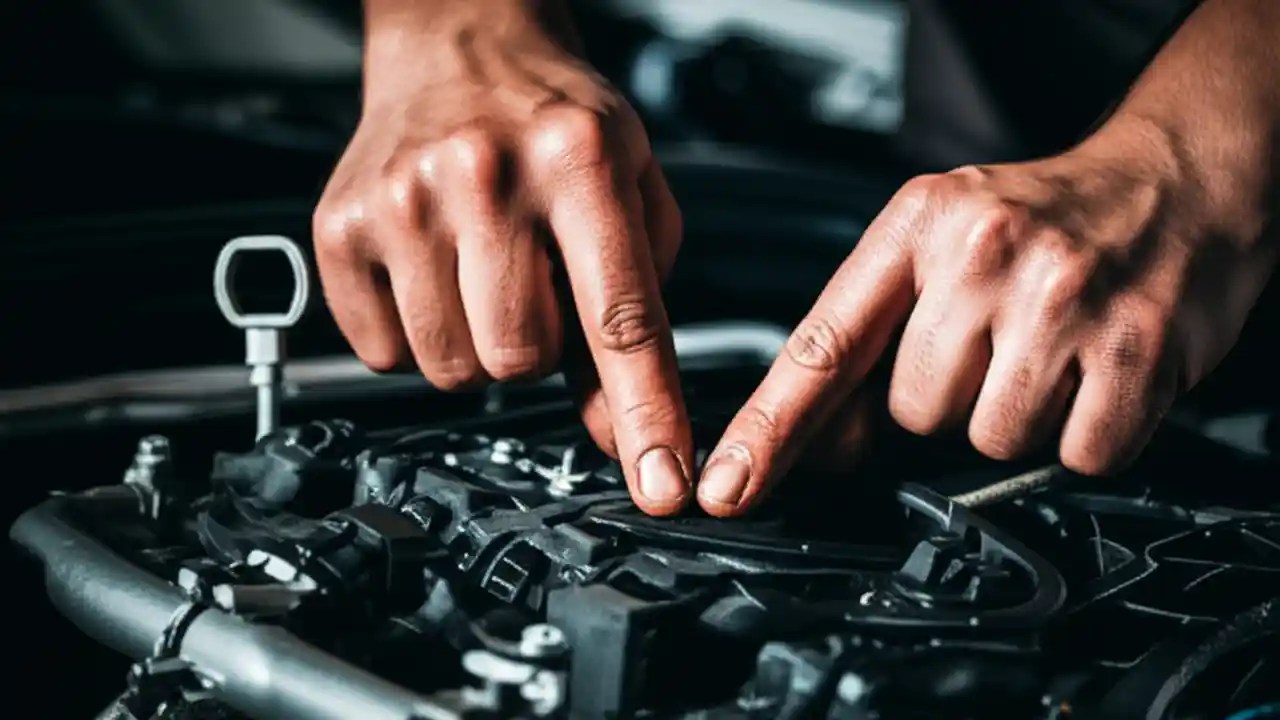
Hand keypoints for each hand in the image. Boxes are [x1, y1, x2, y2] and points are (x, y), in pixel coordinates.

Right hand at [313, 2, 692, 514]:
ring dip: (478, 344)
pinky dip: (416, 335)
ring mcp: (401, 201)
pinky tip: (433, 271)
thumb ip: (640, 310)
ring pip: (451, 368)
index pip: (621, 317)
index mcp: (578, 159)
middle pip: (519, 359)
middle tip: (535, 284)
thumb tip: (623, 429)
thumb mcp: (631, 192)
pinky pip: (383, 353)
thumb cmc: (554, 120)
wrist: (457, 47)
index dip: (648, 412)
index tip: (661, 485)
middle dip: (537, 348)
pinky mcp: (340, 225)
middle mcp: (484, 175)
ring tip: (484, 272)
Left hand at [697, 124, 1278, 515]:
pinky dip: (1089, 432)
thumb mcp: (939, 242)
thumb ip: (873, 334)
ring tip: (1053, 351)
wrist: (1176, 182)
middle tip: (1000, 341)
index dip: (769, 427)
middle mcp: (985, 254)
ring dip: (1020, 415)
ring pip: (991, 439)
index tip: (727, 485)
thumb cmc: (1045, 219)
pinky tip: (1099, 373)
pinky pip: (1077, 454)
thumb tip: (820, 445)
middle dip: (952, 399)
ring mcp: (1063, 300)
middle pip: (914, 413)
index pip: (823, 345)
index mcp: (919, 223)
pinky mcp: (1135, 349)